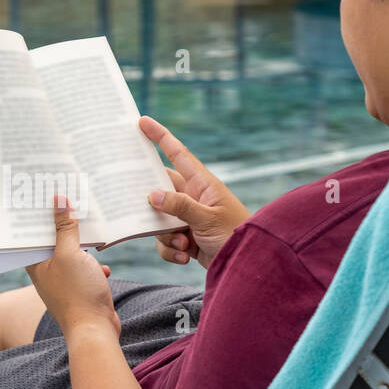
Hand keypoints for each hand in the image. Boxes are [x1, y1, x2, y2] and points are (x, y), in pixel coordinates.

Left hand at [25, 195, 120, 338]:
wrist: (95, 330)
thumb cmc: (78, 293)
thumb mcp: (70, 254)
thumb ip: (64, 227)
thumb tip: (59, 199)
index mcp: (36, 263)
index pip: (30, 232)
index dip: (36, 213)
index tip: (42, 193)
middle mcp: (46, 272)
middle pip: (52, 240)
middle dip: (62, 223)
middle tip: (70, 199)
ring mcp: (63, 281)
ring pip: (71, 253)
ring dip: (81, 244)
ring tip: (90, 227)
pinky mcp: (80, 289)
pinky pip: (85, 269)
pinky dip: (93, 265)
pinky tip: (103, 265)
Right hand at [139, 116, 250, 268]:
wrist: (248, 266)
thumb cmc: (235, 235)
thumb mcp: (207, 219)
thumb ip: (179, 206)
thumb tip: (151, 195)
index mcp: (202, 184)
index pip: (177, 154)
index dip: (160, 136)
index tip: (142, 122)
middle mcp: (193, 198)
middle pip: (160, 190)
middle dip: (151, 202)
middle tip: (140, 204)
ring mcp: (188, 218)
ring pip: (159, 219)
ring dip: (166, 235)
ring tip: (183, 243)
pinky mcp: (186, 238)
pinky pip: (165, 240)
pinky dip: (170, 250)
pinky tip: (185, 257)